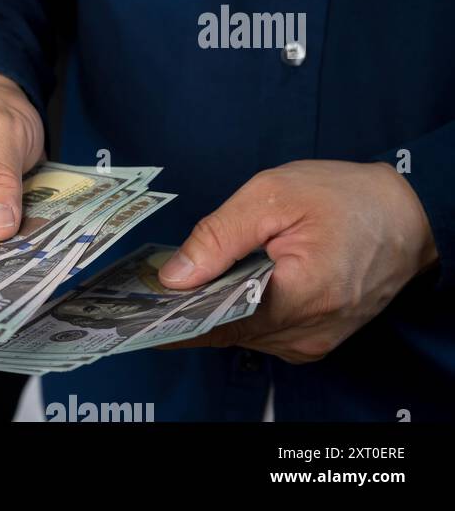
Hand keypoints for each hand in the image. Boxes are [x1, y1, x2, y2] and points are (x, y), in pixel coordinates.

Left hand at [157, 160, 438, 362]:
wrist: (411, 215)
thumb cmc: (347, 198)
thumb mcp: (273, 196)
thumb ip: (218, 237)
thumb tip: (172, 276)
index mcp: (300, 298)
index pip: (215, 322)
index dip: (168, 316)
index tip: (128, 309)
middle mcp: (305, 334)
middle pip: (222, 330)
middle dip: (181, 308)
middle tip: (136, 288)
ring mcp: (310, 342)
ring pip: (238, 334)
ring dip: (207, 309)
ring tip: (170, 283)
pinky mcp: (313, 340)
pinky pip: (259, 332)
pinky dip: (235, 311)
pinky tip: (214, 288)